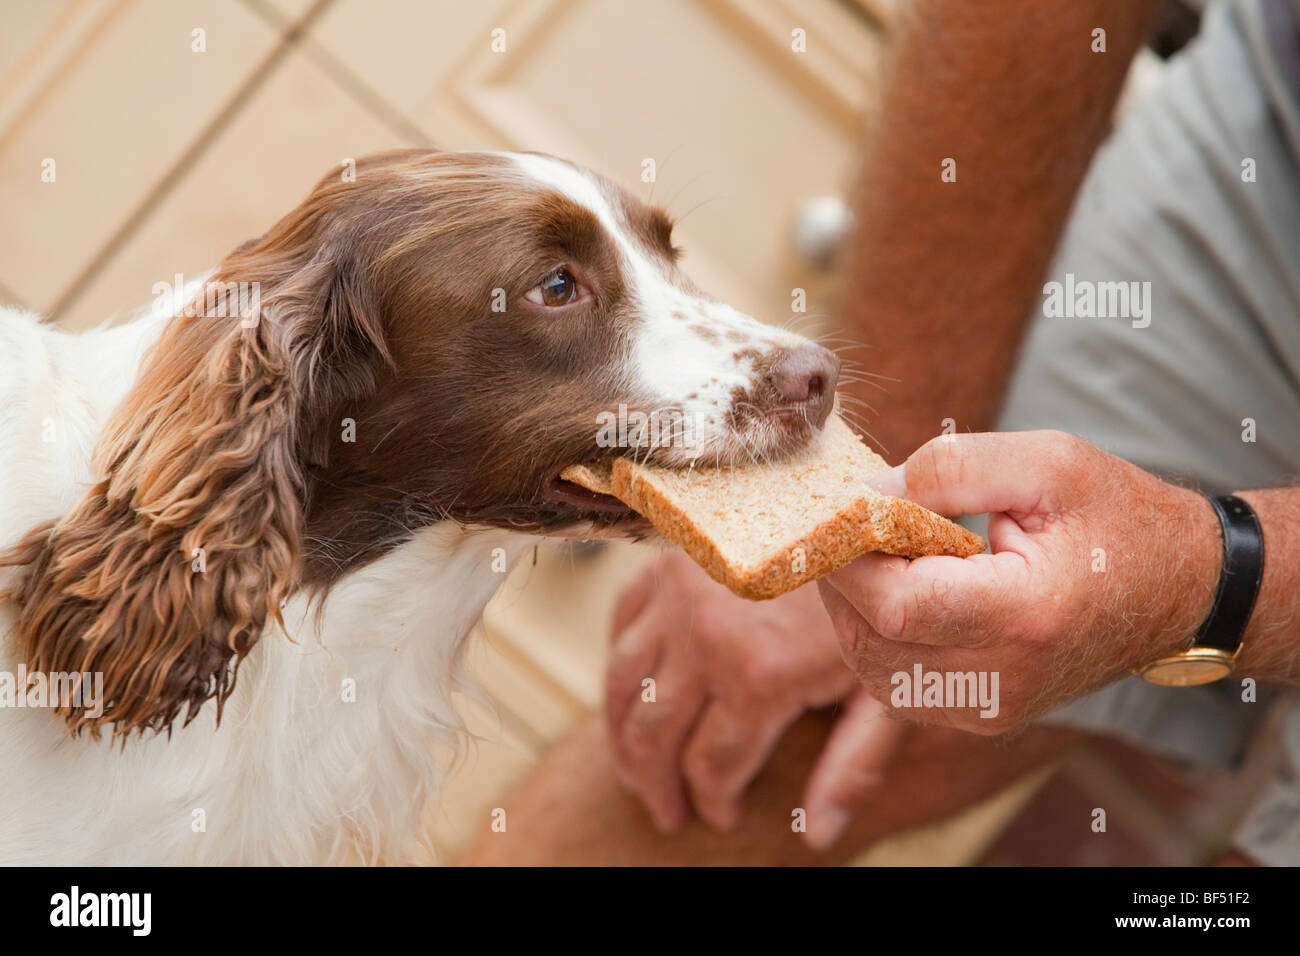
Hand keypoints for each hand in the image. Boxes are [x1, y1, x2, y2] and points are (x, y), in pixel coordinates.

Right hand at [606, 550, 904, 848]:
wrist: (853, 510)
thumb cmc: (877, 600)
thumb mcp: (882, 686)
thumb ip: (851, 764)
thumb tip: (818, 835)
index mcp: (761, 676)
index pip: (712, 767)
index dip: (713, 803)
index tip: (722, 817)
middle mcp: (706, 638)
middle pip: (654, 736)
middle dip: (656, 785)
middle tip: (667, 811)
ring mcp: (678, 597)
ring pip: (622, 687)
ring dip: (621, 739)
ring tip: (636, 771)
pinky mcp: (665, 565)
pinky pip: (619, 628)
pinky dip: (619, 669)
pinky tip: (634, 698)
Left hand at [818, 431, 1220, 733]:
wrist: (1178, 590)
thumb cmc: (1117, 518)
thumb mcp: (1047, 462)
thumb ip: (952, 468)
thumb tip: (870, 495)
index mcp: (1026, 615)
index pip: (898, 603)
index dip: (851, 557)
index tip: (844, 508)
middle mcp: (1004, 677)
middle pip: (873, 639)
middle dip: (844, 576)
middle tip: (853, 524)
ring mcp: (990, 706)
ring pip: (872, 668)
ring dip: (854, 606)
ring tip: (878, 552)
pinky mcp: (980, 714)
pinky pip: (894, 684)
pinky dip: (876, 635)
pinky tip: (896, 588)